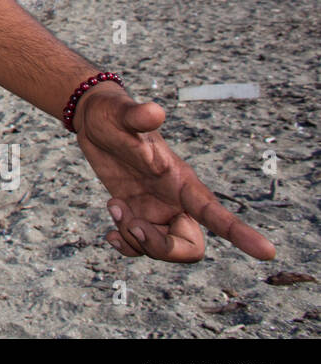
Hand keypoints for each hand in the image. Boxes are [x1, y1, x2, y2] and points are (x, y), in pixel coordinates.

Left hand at [74, 88, 275, 261]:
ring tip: (114, 206)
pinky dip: (126, 247)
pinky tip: (111, 231)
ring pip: (161, 249)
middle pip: (189, 247)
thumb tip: (154, 111)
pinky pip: (140, 248)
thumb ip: (138, 116)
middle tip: (132, 224)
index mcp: (181, 181)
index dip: (241, 234)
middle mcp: (174, 200)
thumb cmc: (112, 113)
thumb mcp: (121, 113)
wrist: (95, 120)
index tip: (268, 252)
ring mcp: (155, 210)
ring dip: (134, 239)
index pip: (216, 213)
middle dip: (161, 248)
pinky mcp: (136, 213)